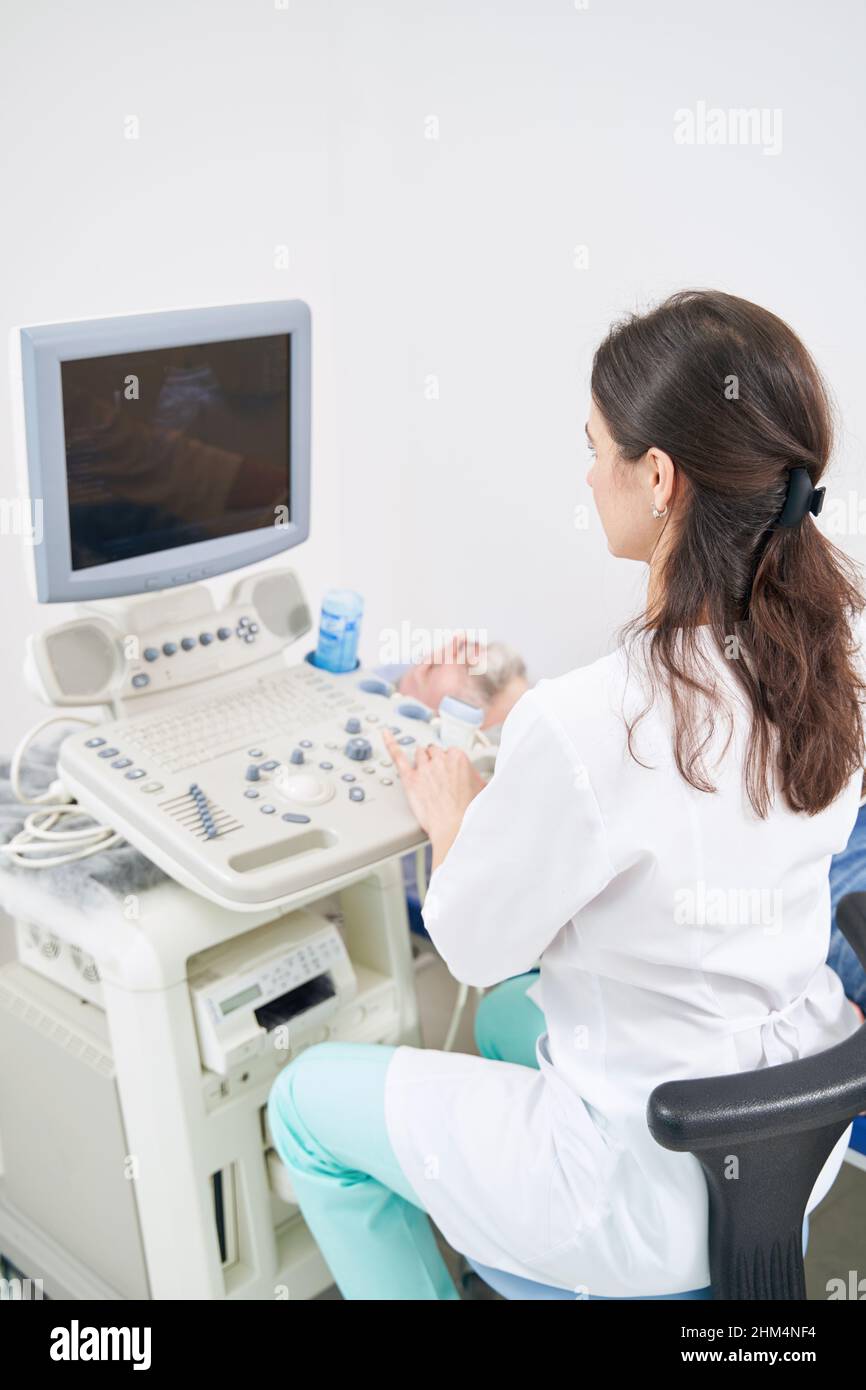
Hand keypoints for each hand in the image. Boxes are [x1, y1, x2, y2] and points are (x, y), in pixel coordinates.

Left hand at [382, 730, 485, 868]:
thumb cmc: (469, 813)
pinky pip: (396, 756)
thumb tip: (495, 778)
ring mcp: (423, 768)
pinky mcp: (410, 779)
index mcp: (459, 758)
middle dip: (435, 762)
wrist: (455, 829)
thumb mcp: (486, 790)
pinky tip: (385, 735)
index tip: (450, 773)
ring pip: (419, 754)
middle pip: (433, 752)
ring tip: (424, 773)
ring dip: (421, 760)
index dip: (449, 764)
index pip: (450, 752)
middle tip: (438, 777)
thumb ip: (484, 779)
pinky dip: (390, 744)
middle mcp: (440, 759)